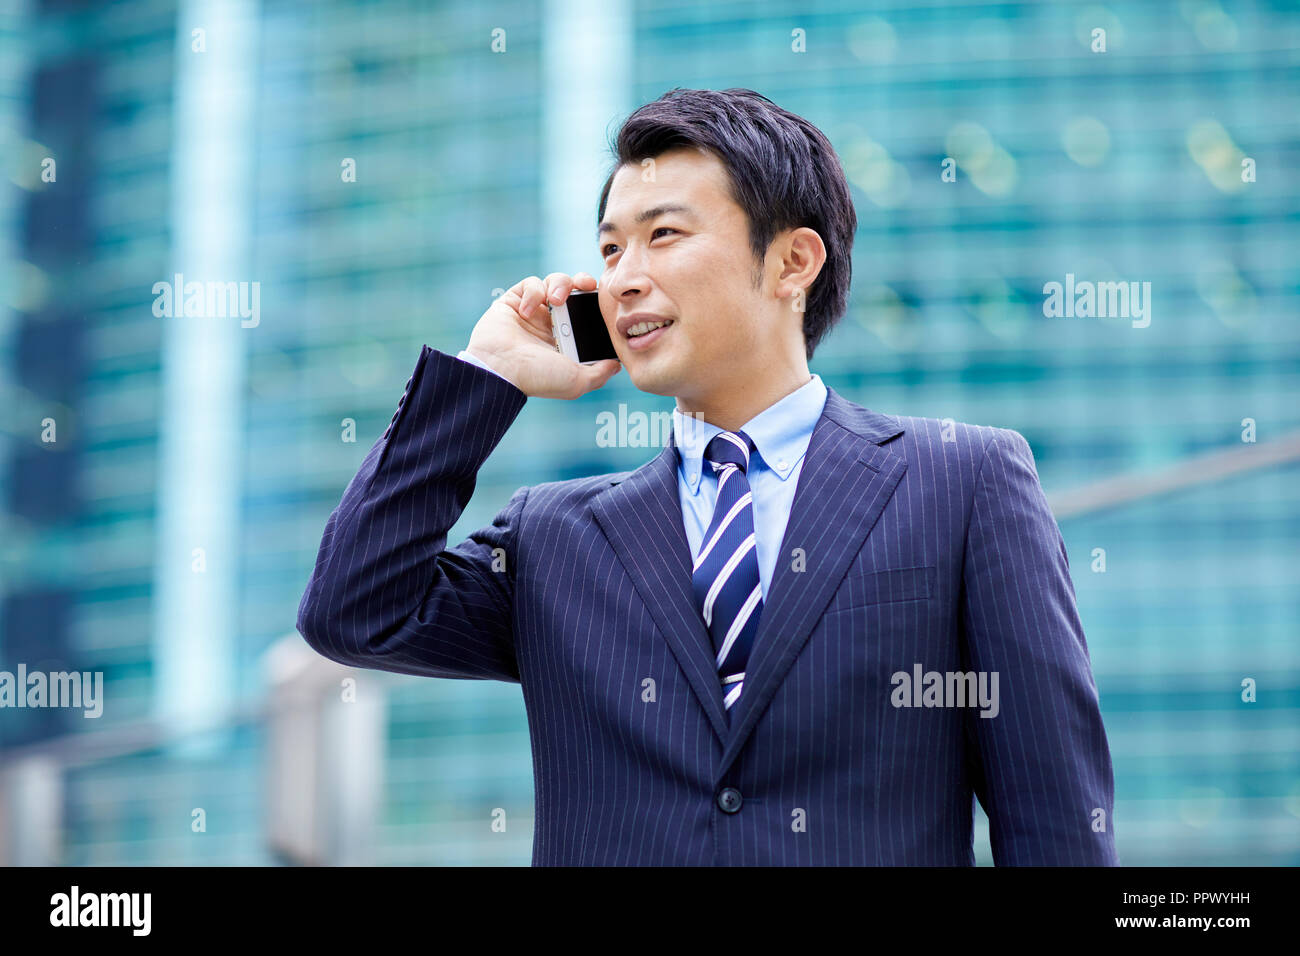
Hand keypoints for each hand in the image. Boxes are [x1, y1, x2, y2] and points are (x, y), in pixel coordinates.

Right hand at [464, 272, 620, 398]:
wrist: (500, 370)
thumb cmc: (537, 378)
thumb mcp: (576, 382)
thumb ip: (600, 373)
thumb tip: (616, 365)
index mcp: (567, 341)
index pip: (588, 313)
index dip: (596, 303)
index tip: (603, 300)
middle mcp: (551, 324)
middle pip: (574, 291)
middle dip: (583, 283)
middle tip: (587, 285)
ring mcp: (533, 311)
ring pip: (555, 281)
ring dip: (560, 284)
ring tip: (555, 300)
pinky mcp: (514, 301)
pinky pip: (530, 283)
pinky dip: (532, 292)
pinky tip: (527, 310)